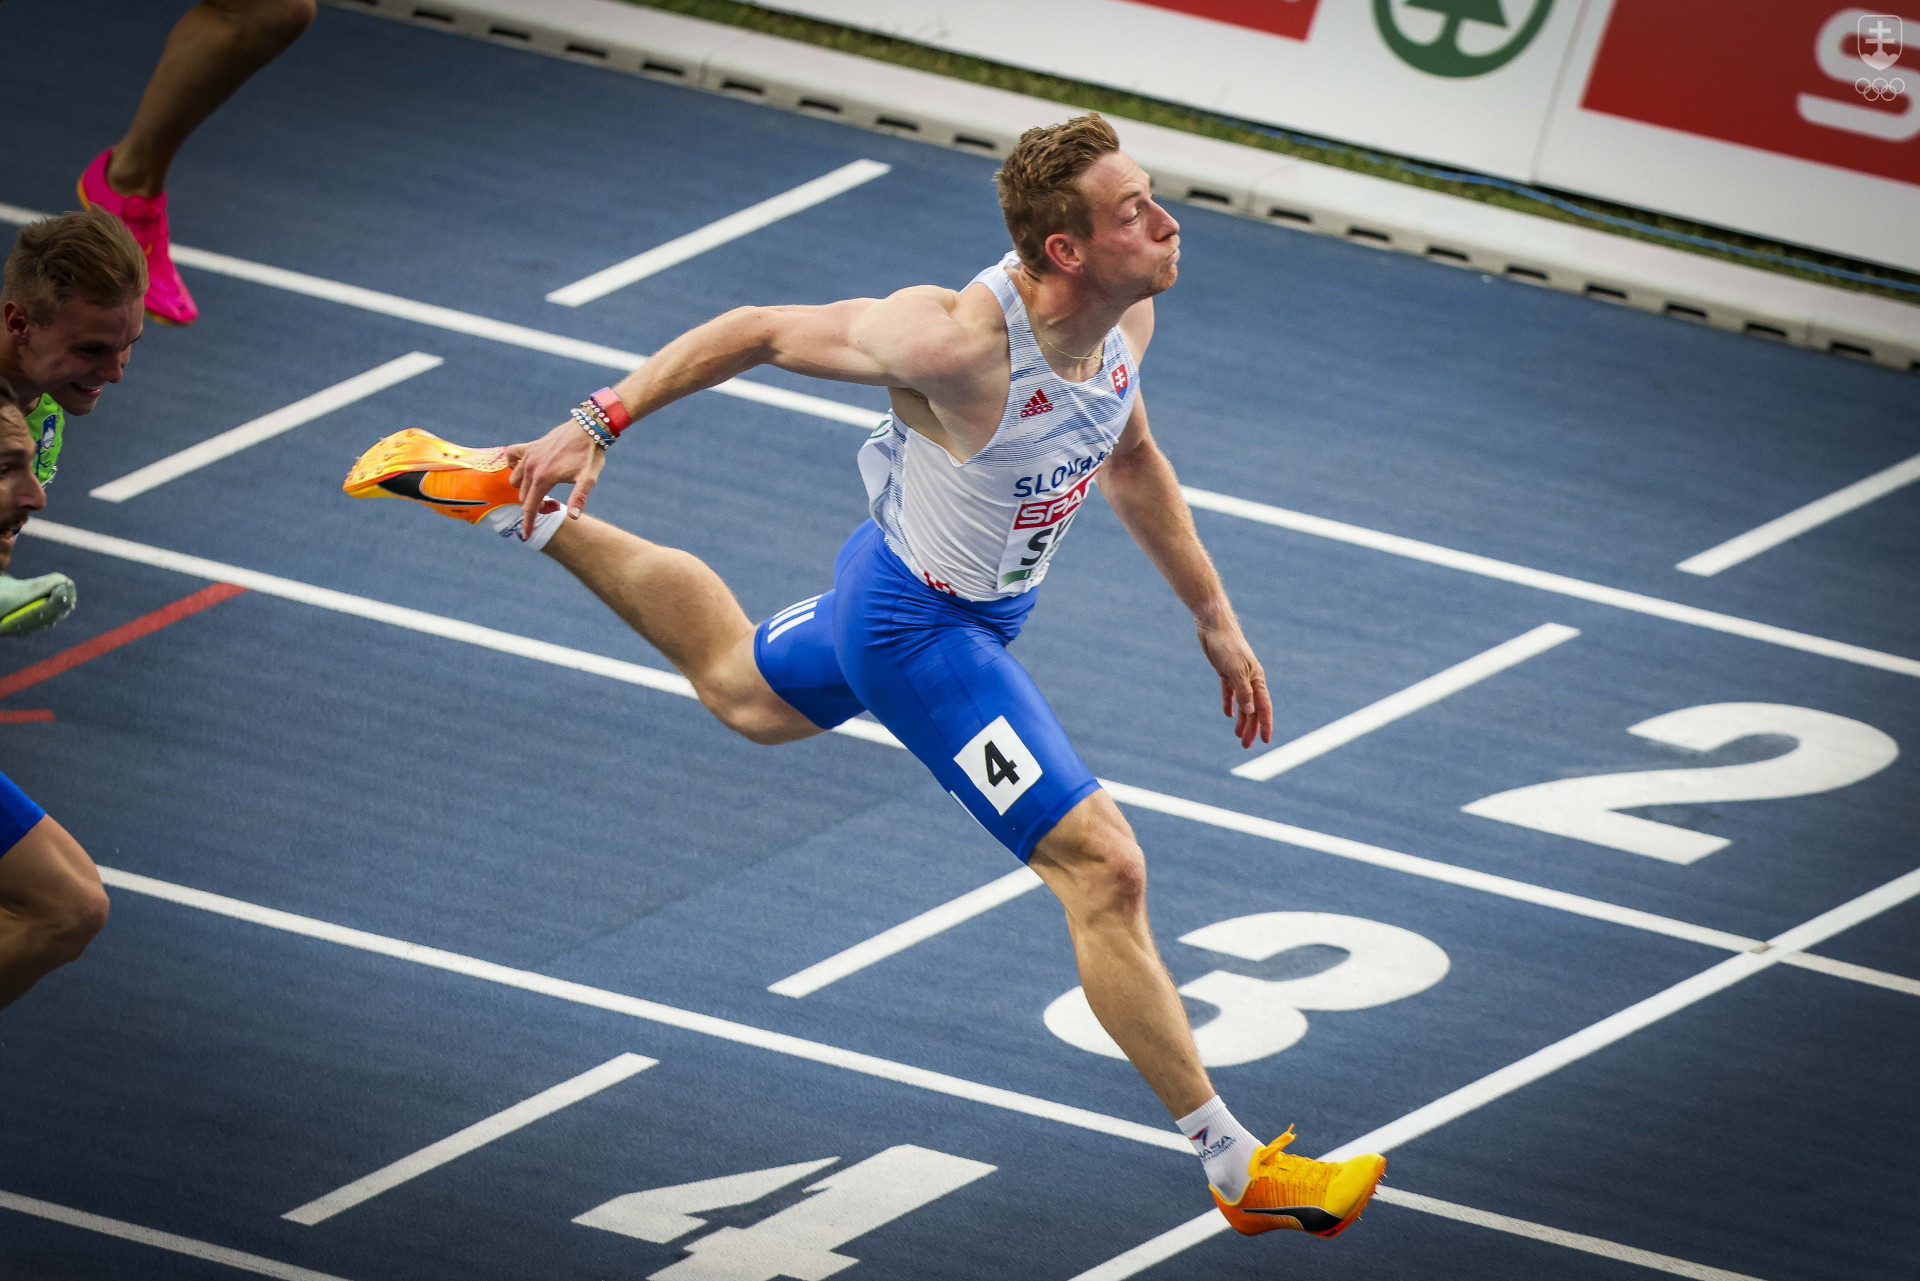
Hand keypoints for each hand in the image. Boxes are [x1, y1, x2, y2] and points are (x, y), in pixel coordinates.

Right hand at [506, 420, 606, 537]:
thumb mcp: (588, 479)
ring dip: (526, 490)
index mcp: (543, 478)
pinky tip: (527, 470)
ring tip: (545, 490)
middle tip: (556, 504)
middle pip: (524, 496)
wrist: (589, 427)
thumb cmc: (590, 454)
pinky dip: (514, 465)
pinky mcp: (530, 446)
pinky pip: (511, 457)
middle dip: (536, 506)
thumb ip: (579, 498)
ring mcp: (529, 455)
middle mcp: (531, 467)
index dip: (528, 523)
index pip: (530, 507)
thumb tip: (573, 517)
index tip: (528, 535)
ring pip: (516, 481)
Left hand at [1197, 616, 1272, 748]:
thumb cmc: (1226, 645)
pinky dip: (1230, 703)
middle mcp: (1250, 679)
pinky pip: (1230, 692)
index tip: (1265, 741)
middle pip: (1253, 709)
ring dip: (1241, 720)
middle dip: (1251, 728)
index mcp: (1257, 679)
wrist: (1214, 625)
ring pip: (1242, 703)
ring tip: (1237, 736)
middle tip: (1245, 746)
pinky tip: (1228, 714)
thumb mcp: (1234, 671)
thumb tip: (1250, 712)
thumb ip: (1243, 691)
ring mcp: (1238, 675)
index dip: (1265, 724)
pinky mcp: (1225, 671)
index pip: (1263, 707)